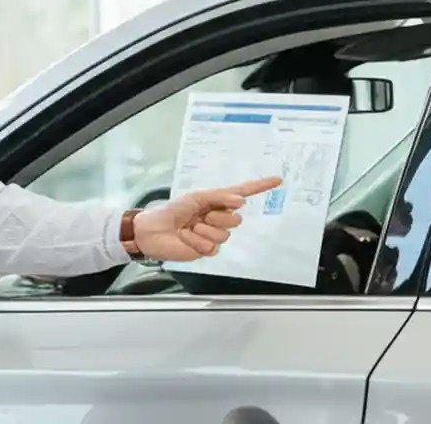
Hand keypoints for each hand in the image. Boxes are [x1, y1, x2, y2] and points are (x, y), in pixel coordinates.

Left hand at [132, 177, 280, 260]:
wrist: (153, 231)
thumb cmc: (171, 210)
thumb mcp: (196, 197)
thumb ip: (219, 197)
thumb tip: (240, 201)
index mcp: (216, 202)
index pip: (242, 194)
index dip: (260, 187)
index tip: (277, 180)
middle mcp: (218, 218)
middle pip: (236, 219)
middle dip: (218, 216)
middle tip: (200, 216)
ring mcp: (214, 235)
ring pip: (224, 234)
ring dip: (204, 230)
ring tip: (189, 228)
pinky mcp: (206, 250)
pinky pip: (212, 246)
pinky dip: (196, 241)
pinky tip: (186, 238)